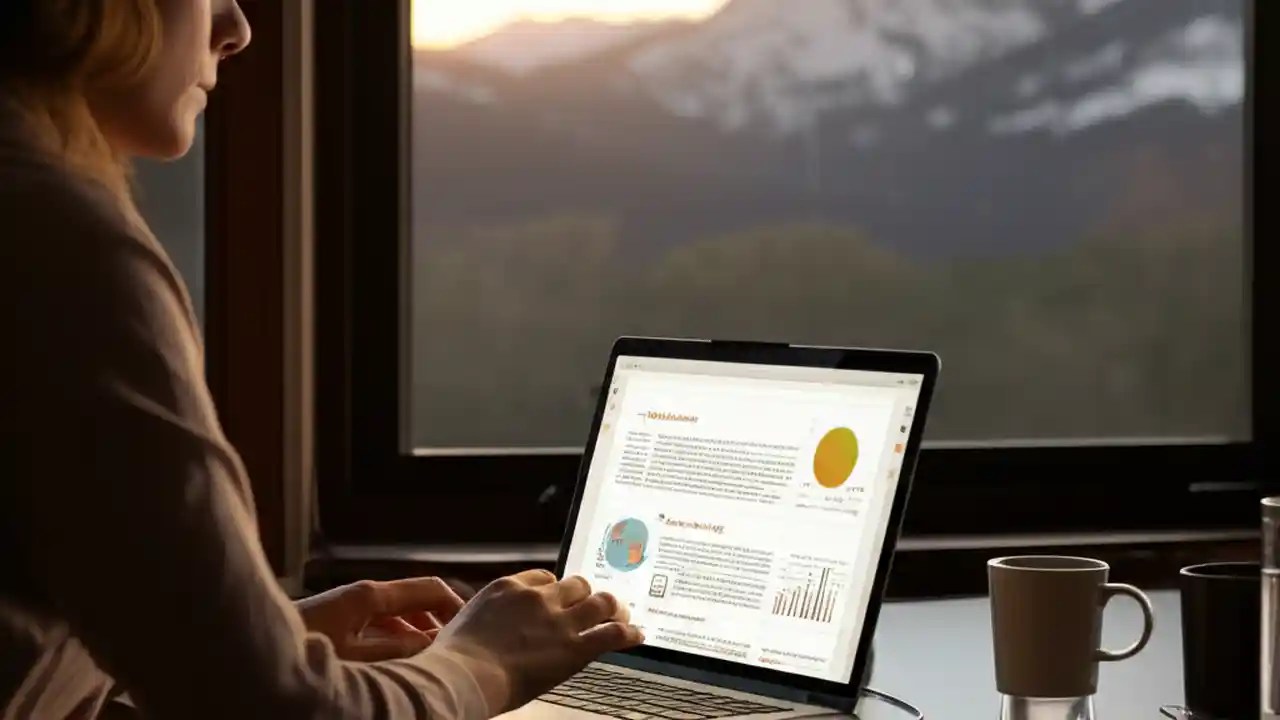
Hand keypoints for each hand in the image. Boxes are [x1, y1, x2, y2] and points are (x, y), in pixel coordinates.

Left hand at [298, 577, 464, 661]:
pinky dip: (396, 646)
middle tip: (461, 651)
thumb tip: (438, 645)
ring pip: (398, 621)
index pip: (430, 589)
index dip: (458, 607)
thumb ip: (400, 652)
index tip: (477, 629)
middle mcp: (362, 597)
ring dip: (418, 639)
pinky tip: (400, 668)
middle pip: (416, 605)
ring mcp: (349, 611)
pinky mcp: (336, 626)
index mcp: (370, 595)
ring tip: (435, 664)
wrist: (243, 652)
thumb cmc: (297, 652)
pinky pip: (379, 632)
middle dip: (440, 625)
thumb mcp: (357, 657)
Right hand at [429, 570, 642, 713]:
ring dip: (611, 608)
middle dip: (585, 596)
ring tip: (620, 613)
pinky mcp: (574, 647)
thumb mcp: (465, 621)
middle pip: (576, 585)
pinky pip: (611, 633)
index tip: (560, 597)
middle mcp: (538, 598)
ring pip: (599, 602)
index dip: (555, 589)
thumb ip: (488, 616)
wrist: (464, 676)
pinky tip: (636, 634)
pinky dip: (627, 632)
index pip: (544, 578)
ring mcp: (559, 621)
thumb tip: (491, 624)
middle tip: (593, 605)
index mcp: (509, 587)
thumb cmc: (455, 659)